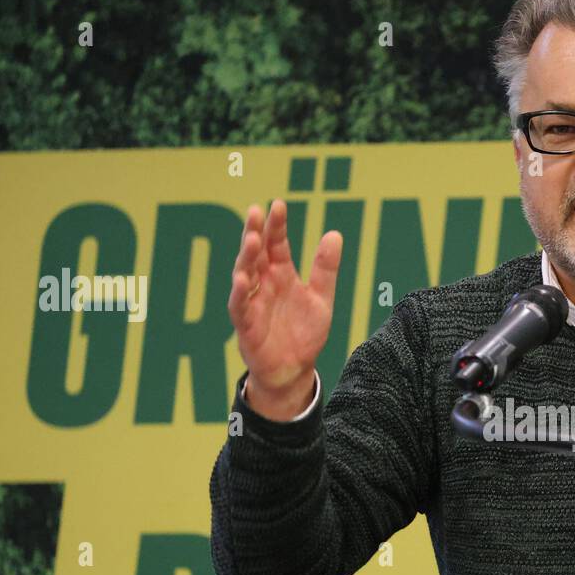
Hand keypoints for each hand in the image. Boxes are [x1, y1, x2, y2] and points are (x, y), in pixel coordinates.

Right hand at [229, 199, 342, 420]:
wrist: (295, 369)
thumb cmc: (304, 333)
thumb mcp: (321, 298)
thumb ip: (325, 268)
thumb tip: (335, 234)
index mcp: (281, 274)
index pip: (276, 244)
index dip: (276, 225)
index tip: (278, 205)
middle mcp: (263, 284)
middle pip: (256, 253)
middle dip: (255, 232)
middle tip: (256, 211)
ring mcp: (252, 302)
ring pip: (244, 274)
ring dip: (245, 257)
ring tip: (251, 239)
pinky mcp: (245, 324)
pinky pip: (239, 306)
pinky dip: (239, 292)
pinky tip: (242, 278)